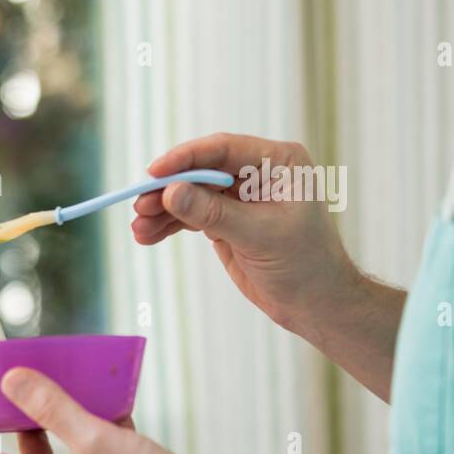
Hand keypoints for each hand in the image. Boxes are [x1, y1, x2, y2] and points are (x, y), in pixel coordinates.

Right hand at [132, 133, 359, 335]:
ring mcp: (239, 196)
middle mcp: (257, 172)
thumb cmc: (303, 265)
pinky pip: (190, 215)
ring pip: (190, 194)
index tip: (153, 173)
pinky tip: (148, 236)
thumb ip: (213, 213)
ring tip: (139, 229)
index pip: (223, 150)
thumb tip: (171, 192)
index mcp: (278, 162)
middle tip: (139, 207)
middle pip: (200, 171)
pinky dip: (168, 225)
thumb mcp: (258, 236)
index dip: (185, 158)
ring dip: (162, 211)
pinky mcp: (225, 219)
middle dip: (168, 190)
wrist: (314, 303)